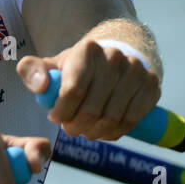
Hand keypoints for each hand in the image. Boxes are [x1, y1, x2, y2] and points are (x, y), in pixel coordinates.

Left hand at [17, 40, 159, 140]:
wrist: (112, 60)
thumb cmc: (77, 68)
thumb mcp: (52, 66)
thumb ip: (33, 71)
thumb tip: (40, 86)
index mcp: (87, 51)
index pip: (73, 91)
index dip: (62, 111)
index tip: (55, 117)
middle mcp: (114, 57)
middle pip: (92, 109)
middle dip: (76, 126)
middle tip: (69, 129)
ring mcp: (136, 71)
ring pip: (112, 118)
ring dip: (94, 132)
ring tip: (84, 131)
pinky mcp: (151, 86)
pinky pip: (131, 120)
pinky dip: (114, 133)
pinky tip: (102, 132)